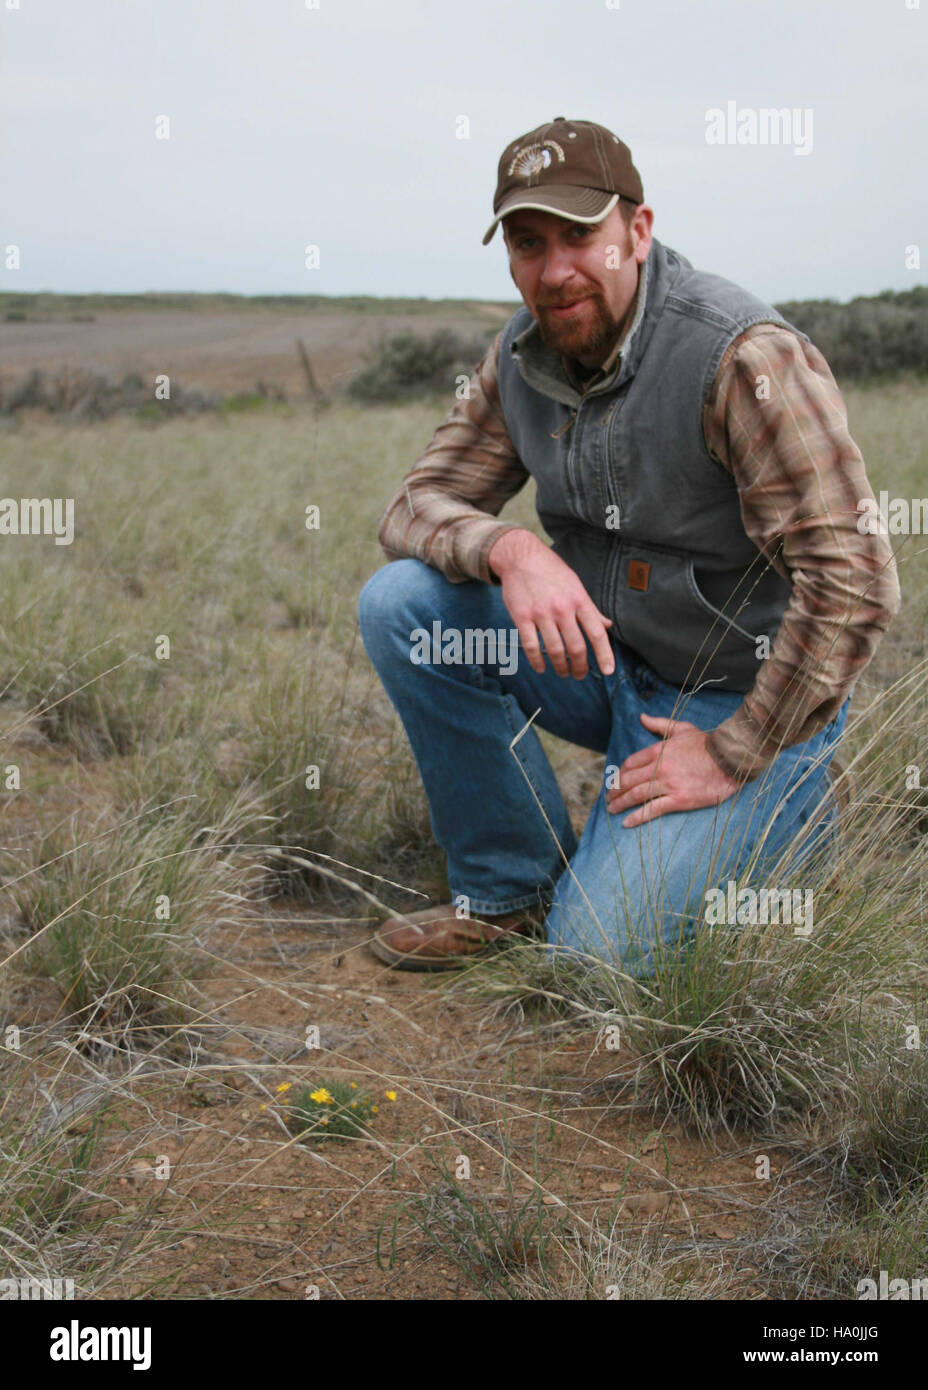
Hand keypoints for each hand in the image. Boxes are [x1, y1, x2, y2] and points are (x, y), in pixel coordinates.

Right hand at [488, 528, 614, 678]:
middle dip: (580, 666)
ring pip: (555, 650)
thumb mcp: (576, 586)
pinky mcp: (522, 617)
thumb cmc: (551, 571)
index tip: (608, 670)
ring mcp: (541, 613)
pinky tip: (541, 668)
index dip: (604, 654)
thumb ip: (590, 609)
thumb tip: (606, 626)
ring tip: (563, 672)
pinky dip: (537, 661)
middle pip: (576, 646)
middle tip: (580, 675)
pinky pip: (531, 646)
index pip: (596, 632)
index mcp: (579, 600)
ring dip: (561, 667)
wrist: (521, 557)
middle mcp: (562, 608)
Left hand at [606, 713, 740, 826]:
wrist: (730, 759)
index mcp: (658, 750)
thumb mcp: (682, 728)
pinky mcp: (679, 800)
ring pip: (637, 795)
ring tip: (612, 809)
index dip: (620, 772)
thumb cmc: (707, 744)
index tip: (615, 779)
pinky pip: (653, 810)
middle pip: (629, 780)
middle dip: (615, 790)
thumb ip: (660, 724)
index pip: (631, 763)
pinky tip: (627, 823)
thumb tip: (642, 717)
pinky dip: (638, 817)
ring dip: (621, 803)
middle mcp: (659, 768)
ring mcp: (668, 784)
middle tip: (608, 797)